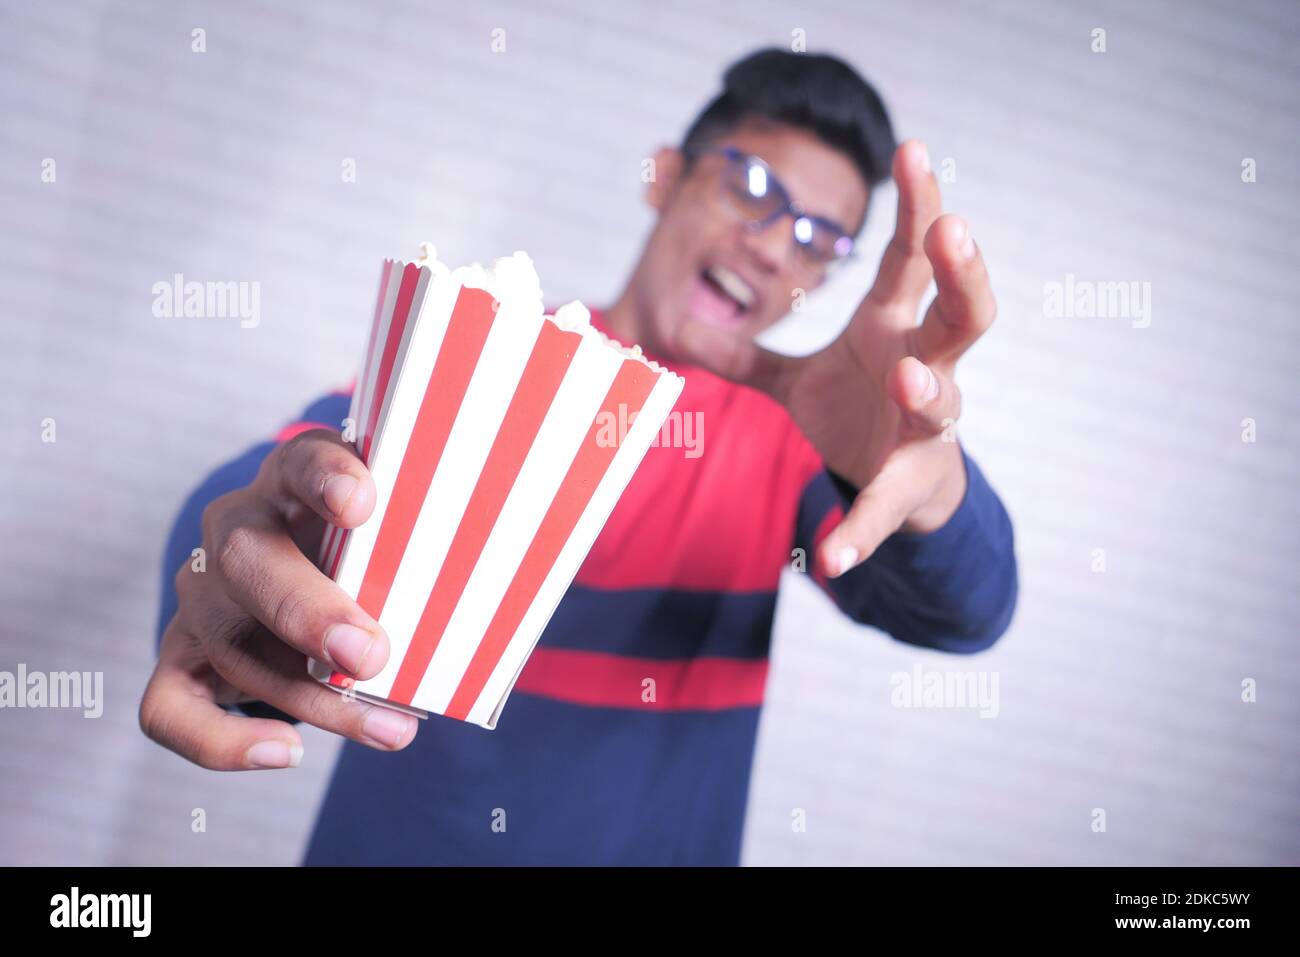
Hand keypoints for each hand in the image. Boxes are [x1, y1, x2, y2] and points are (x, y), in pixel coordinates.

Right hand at [139, 430, 419, 769]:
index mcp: (294, 485)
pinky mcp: (181, 658)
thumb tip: (512, 586)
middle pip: (247, 557)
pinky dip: (223, 742)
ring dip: (312, 698)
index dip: (324, 477)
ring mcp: (202, 596)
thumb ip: (427, 549)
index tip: (363, 503)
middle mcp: (237, 530)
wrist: (301, 590)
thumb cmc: (369, 561)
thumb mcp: (395, 540)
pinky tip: (285, 752)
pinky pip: (170, 708)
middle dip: (308, 611)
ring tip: (388, 727)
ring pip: (232, 645)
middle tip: (371, 653)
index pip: (300, 462)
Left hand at [691, 140, 997, 577]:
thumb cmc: (861, 411)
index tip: (915, 149)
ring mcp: (925, 427)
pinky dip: (860, 532)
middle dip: (962, 272)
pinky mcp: (909, 485)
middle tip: (954, 230)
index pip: (911, 259)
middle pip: (962, 312)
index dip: (919, 207)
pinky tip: (827, 557)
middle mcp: (924, 366)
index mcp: (893, 328)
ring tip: (906, 374)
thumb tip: (671, 330)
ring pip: (946, 399)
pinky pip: (886, 508)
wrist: (901, 487)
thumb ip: (742, 354)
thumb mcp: (794, 381)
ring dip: (929, 387)